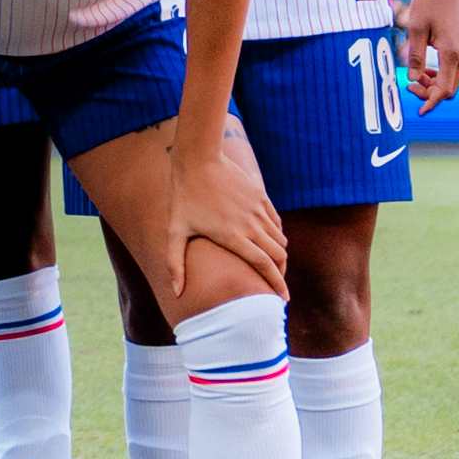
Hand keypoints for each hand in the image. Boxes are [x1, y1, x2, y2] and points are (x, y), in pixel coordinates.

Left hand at [157, 124, 287, 318]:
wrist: (199, 159)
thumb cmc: (184, 197)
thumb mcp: (175, 231)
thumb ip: (175, 263)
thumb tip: (176, 293)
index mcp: (234, 237)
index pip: (264, 266)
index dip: (276, 285)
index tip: (283, 300)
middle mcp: (251, 225)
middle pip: (278, 256)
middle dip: (280, 274)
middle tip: (275, 285)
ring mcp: (258, 210)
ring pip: (280, 240)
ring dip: (279, 255)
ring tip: (271, 266)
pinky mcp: (261, 197)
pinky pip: (276, 223)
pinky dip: (277, 236)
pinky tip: (268, 242)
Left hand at [400, 0, 458, 106]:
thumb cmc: (428, 3)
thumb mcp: (415, 29)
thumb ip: (415, 56)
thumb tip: (412, 80)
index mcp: (452, 53)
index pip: (445, 90)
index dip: (431, 102)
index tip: (419, 112)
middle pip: (451, 89)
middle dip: (430, 93)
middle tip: (409, 85)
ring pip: (454, 81)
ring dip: (435, 84)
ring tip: (415, 75)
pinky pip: (456, 71)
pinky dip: (442, 75)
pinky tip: (426, 69)